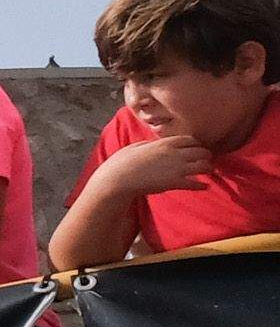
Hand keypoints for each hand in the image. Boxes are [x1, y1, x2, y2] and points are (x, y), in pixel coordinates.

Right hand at [89, 132, 213, 199]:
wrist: (117, 179)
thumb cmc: (121, 163)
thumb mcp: (134, 147)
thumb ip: (148, 144)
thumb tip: (153, 144)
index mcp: (164, 143)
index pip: (190, 140)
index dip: (196, 144)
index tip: (196, 149)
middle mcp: (175, 153)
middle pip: (201, 151)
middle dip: (206, 156)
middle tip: (206, 161)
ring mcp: (176, 168)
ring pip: (203, 166)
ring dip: (208, 169)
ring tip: (208, 172)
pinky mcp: (175, 182)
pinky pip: (195, 183)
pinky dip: (201, 186)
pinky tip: (204, 187)